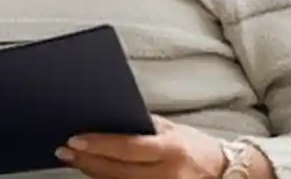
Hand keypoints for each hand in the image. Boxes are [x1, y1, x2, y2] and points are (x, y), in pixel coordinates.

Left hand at [57, 116, 225, 178]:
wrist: (227, 172)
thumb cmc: (194, 146)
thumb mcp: (171, 130)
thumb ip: (142, 127)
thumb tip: (105, 117)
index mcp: (171, 149)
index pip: (128, 147)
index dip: (99, 144)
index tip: (74, 140)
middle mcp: (169, 175)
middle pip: (118, 171)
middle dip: (87, 161)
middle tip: (63, 151)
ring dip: (94, 173)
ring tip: (75, 160)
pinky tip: (96, 174)